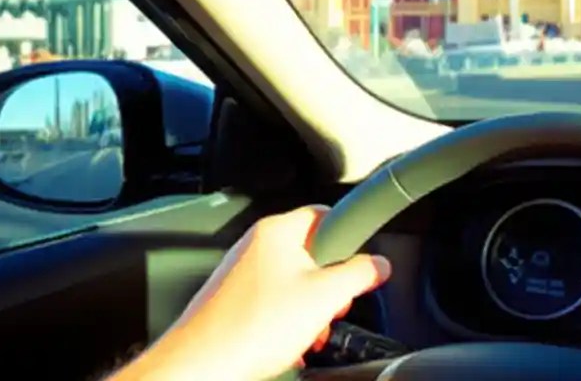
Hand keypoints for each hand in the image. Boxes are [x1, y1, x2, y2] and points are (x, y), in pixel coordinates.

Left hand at [111, 205, 390, 380]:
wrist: (202, 365)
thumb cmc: (252, 327)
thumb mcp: (326, 297)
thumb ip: (360, 274)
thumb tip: (378, 265)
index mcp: (277, 231)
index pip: (327, 215)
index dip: (350, 239)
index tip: (362, 265)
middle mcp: (256, 245)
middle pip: (313, 254)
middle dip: (329, 287)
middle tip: (332, 308)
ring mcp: (242, 273)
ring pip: (294, 283)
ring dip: (310, 310)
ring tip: (308, 333)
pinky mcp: (233, 300)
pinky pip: (272, 303)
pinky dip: (286, 322)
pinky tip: (287, 344)